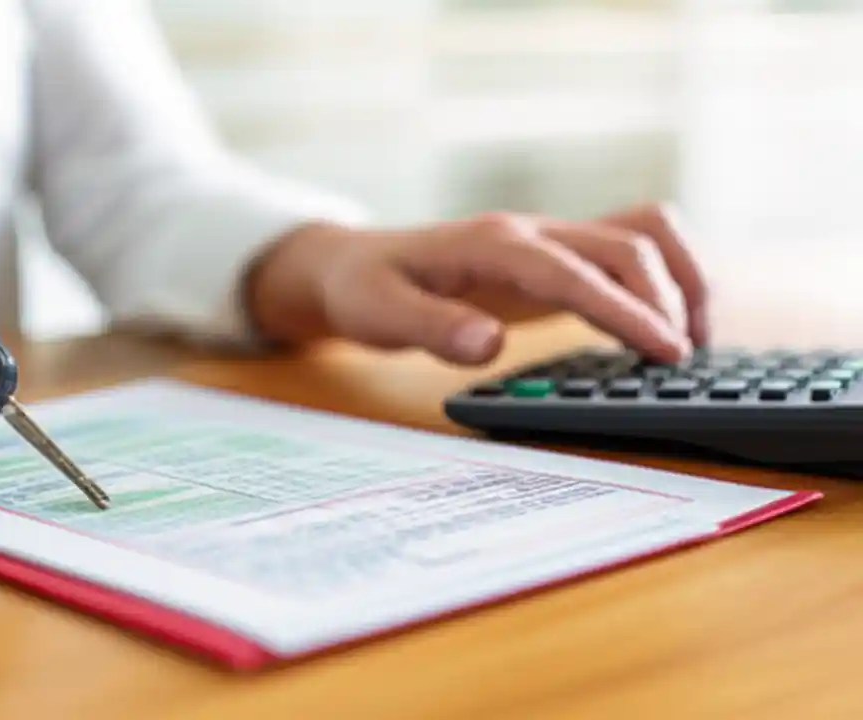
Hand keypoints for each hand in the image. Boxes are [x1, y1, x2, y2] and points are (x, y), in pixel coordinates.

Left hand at [247, 204, 708, 364]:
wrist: (352, 265)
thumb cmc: (365, 290)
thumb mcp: (380, 315)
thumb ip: (433, 329)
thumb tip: (489, 343)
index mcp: (493, 244)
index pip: (576, 272)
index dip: (626, 310)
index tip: (666, 351)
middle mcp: (530, 233)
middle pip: (626, 244)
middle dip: (666, 298)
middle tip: (679, 363)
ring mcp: (547, 241)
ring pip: (640, 235)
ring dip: (678, 279)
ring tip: (688, 343)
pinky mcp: (554, 259)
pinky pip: (627, 253)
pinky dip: (661, 281)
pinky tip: (660, 329)